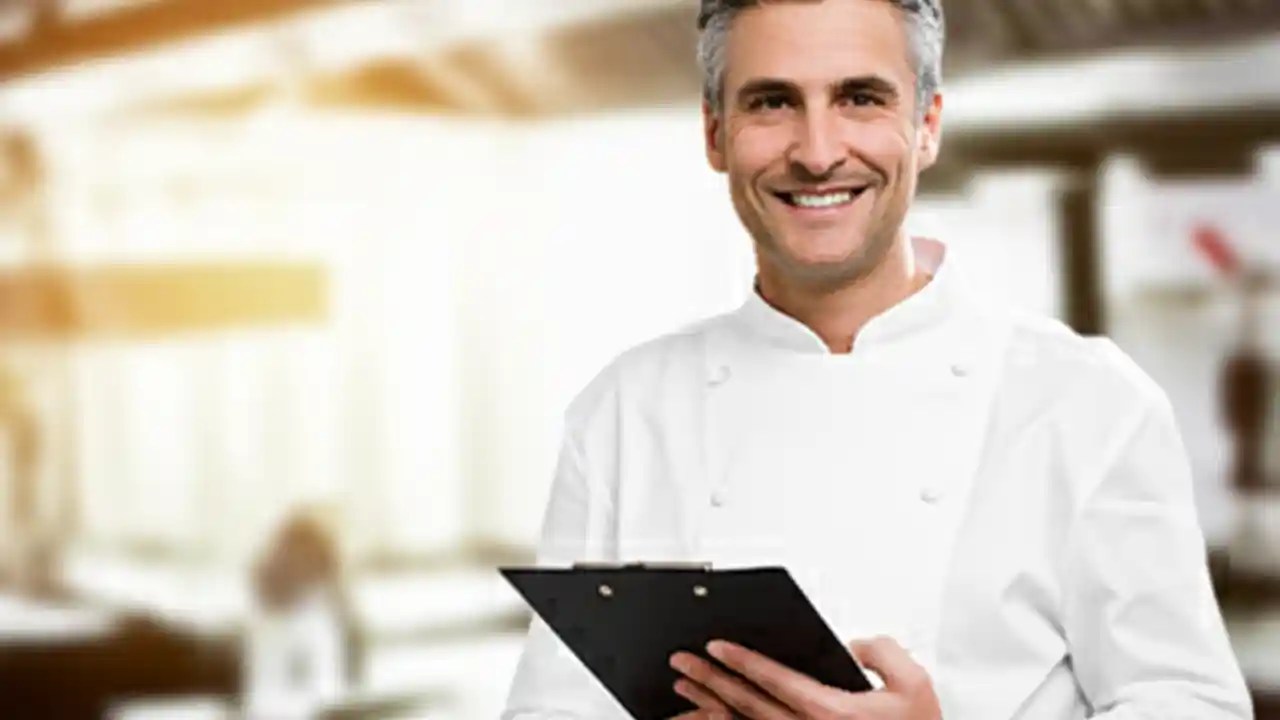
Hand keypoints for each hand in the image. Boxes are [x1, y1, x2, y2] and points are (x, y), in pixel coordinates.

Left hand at [669, 636, 940, 718]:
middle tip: (682, 662)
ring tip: (683, 688)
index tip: (715, 646)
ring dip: (708, 707)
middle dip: (710, 680)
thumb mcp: (915, 686)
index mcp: (831, 712)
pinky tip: (705, 718)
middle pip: (747, 704)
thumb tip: (856, 644)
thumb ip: (884, 652)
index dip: (742, 661)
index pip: (774, 681)